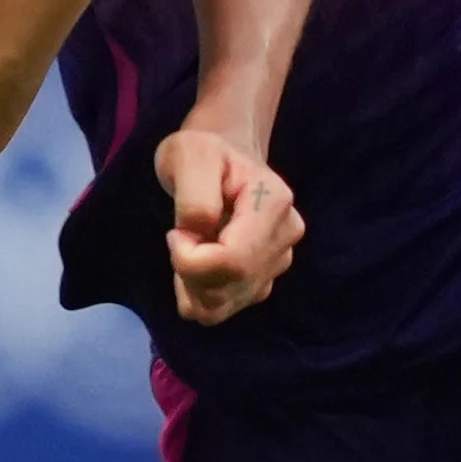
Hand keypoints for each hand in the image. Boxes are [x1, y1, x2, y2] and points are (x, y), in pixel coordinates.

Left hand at [155, 125, 297, 324]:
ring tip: (189, 248)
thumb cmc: (203, 152)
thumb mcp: (189, 156)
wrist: (223, 156)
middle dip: (189, 273)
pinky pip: (222, 309)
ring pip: (223, 304)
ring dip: (192, 286)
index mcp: (274, 204)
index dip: (191, 259)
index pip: (233, 261)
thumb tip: (199, 235)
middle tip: (179, 237)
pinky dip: (198, 295)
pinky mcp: (263, 281)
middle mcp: (285, 237)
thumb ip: (194, 197)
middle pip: (229, 287)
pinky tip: (196, 265)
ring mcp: (278, 263)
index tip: (175, 232)